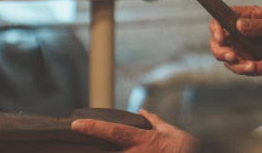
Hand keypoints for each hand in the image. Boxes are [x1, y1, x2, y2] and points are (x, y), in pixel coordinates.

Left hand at [71, 109, 198, 152]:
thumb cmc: (186, 148)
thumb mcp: (171, 132)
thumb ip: (155, 122)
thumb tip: (143, 112)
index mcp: (143, 140)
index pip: (114, 132)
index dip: (94, 127)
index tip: (77, 125)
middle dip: (92, 150)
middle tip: (75, 147)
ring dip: (105, 152)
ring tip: (90, 149)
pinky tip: (123, 151)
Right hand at [209, 5, 261, 75]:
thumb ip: (257, 25)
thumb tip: (238, 24)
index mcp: (244, 17)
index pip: (220, 21)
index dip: (215, 30)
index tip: (220, 38)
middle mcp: (240, 34)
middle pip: (219, 45)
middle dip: (224, 54)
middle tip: (233, 57)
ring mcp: (245, 48)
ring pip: (231, 61)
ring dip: (241, 66)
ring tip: (255, 66)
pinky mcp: (252, 61)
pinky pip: (246, 69)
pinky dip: (255, 70)